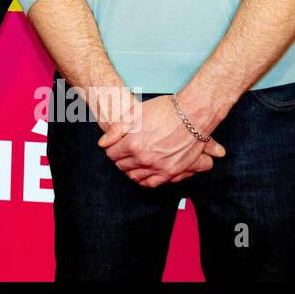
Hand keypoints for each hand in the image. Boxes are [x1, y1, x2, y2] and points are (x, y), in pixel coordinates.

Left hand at [98, 95, 225, 187]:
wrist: (192, 115)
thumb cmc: (164, 110)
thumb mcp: (134, 113)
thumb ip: (116, 130)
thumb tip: (102, 143)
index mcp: (133, 144)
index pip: (112, 154)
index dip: (112, 148)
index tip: (115, 145)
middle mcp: (144, 158)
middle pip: (122, 166)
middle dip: (120, 159)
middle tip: (123, 152)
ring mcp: (159, 167)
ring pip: (135, 176)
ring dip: (131, 169)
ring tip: (132, 161)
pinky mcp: (172, 172)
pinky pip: (152, 183)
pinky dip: (144, 180)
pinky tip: (143, 173)